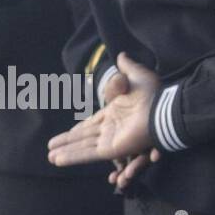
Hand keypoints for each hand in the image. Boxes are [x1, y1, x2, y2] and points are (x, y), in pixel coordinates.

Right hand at [48, 52, 158, 171]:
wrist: (164, 109)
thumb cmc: (155, 95)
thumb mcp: (138, 76)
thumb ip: (127, 67)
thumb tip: (121, 55)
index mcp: (114, 114)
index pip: (91, 124)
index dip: (78, 129)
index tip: (68, 133)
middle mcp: (111, 129)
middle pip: (83, 138)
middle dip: (67, 143)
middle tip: (50, 150)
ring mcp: (111, 140)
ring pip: (83, 147)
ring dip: (66, 152)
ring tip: (50, 158)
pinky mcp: (113, 149)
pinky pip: (89, 154)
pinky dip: (74, 157)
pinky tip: (58, 160)